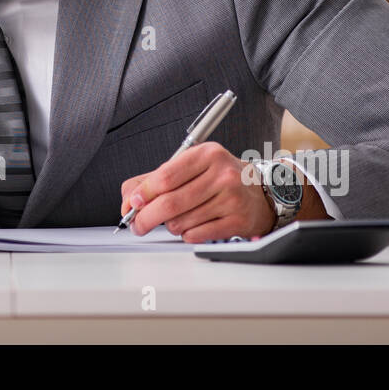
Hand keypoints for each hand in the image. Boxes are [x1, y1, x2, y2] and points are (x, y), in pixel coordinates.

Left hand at [119, 142, 275, 241]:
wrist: (259, 192)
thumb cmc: (219, 179)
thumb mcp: (190, 168)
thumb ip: (154, 180)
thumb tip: (128, 200)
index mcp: (207, 154)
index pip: (166, 176)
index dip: (143, 193)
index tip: (132, 204)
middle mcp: (222, 174)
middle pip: (170, 202)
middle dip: (146, 218)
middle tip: (138, 225)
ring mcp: (232, 198)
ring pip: (181, 222)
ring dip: (170, 226)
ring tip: (177, 219)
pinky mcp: (237, 221)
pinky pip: (196, 235)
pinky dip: (186, 234)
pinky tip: (193, 226)